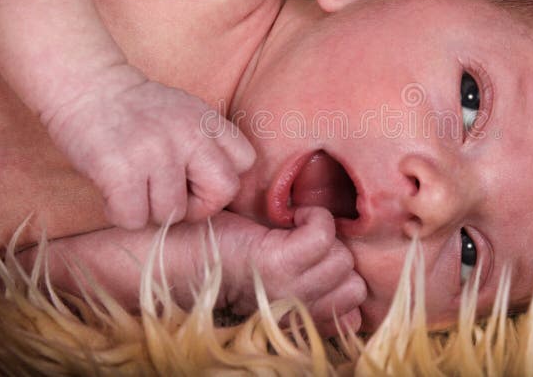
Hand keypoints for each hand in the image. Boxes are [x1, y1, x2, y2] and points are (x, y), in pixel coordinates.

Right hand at [43, 66, 254, 228]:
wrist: (85, 84)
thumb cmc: (134, 110)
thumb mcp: (184, 113)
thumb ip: (206, 144)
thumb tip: (215, 194)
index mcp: (207, 120)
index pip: (244, 162)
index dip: (220, 179)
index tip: (195, 178)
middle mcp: (188, 135)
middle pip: (223, 192)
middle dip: (198, 207)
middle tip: (169, 196)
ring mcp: (156, 153)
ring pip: (172, 213)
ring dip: (150, 210)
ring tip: (133, 188)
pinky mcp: (121, 170)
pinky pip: (134, 219)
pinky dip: (121, 214)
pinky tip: (113, 194)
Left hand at [219, 208, 366, 335]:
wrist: (179, 250)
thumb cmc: (227, 253)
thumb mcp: (281, 278)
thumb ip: (317, 284)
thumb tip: (354, 285)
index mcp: (299, 316)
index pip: (354, 306)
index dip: (342, 274)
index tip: (316, 258)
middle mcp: (297, 309)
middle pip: (354, 283)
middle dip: (336, 255)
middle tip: (303, 242)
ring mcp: (288, 288)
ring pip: (342, 260)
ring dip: (326, 234)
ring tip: (296, 228)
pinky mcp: (277, 262)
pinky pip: (322, 235)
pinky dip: (314, 217)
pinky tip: (292, 216)